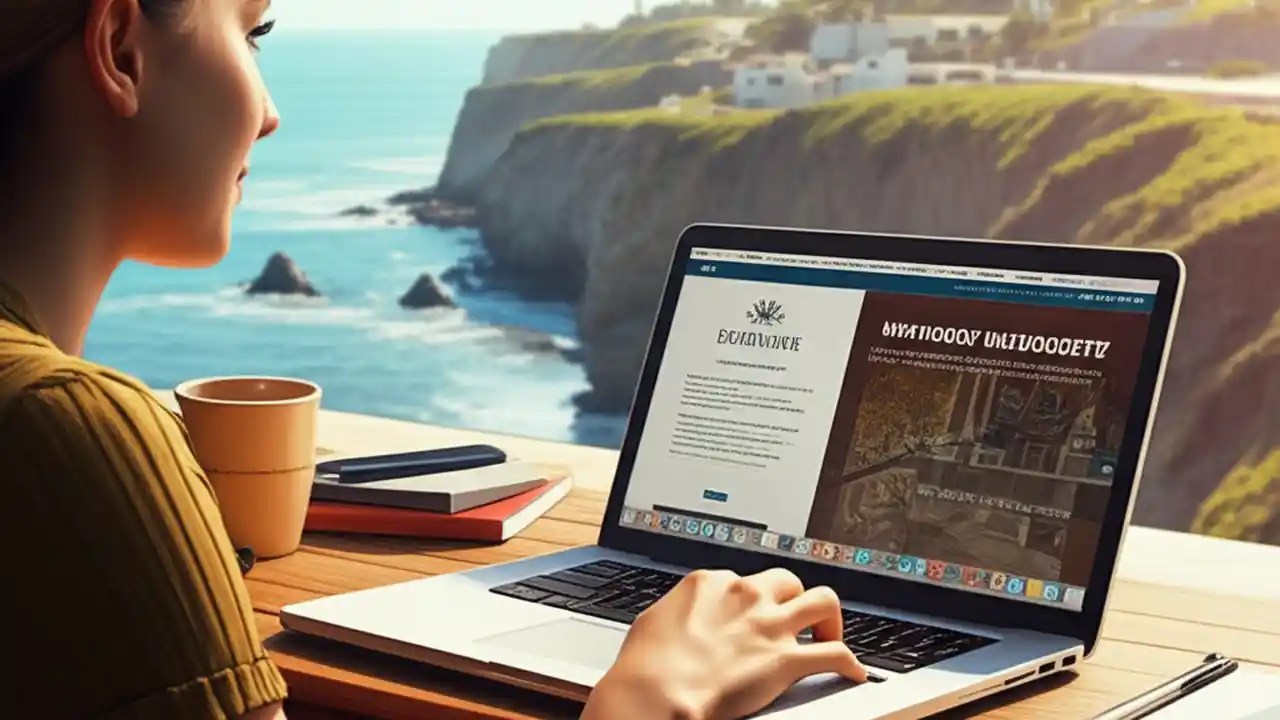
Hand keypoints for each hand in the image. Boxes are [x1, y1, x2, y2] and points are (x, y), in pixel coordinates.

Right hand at [581, 568, 866, 719]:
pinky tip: (852, 672)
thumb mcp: (652, 623)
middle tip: (793, 623)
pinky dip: (849, 663)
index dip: (751, 600)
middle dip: (794, 601)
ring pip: (823, 602)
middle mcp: (744, 594)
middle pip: (787, 582)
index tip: (753, 616)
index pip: (744, 579)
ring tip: (830, 636)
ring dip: (830, 620)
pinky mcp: (785, 660)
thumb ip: (679, 614)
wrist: (654, 695)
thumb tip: (682, 621)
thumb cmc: (644, 668)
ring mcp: (768, 625)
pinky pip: (835, 655)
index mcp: (710, 583)